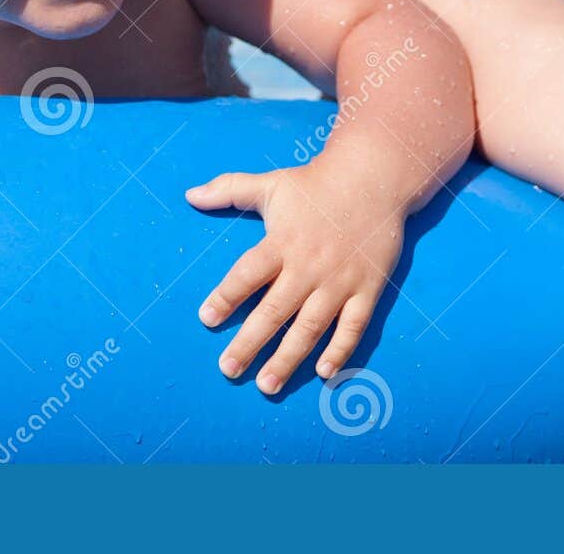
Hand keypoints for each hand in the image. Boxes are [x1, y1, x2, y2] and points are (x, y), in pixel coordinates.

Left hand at [185, 157, 406, 394]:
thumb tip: (190, 195)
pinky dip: (340, 350)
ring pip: (311, 327)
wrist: (374, 178)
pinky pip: (353, 326)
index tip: (206, 319)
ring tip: (266, 385)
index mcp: (282, 242)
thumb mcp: (270, 184)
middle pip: (274, 310)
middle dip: (249, 343)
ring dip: (288, 358)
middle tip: (228, 369)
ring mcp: (339, 281)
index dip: (226, 297)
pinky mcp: (367, 289)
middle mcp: (308, 266)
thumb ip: (229, 190)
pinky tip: (323, 372)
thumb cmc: (315, 184)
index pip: (247, 274)